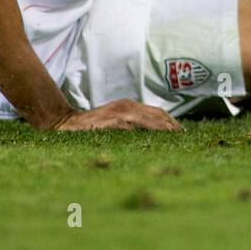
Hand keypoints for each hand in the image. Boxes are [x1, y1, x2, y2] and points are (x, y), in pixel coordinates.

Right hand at [54, 98, 183, 131]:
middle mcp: (127, 107)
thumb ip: (131, 124)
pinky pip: (132, 129)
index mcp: (129, 105)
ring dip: (163, 129)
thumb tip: (152, 135)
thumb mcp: (115, 120)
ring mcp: (119, 114)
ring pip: (148, 120)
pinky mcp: (111, 123)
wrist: (66, 123)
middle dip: (172, 127)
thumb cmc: (92, 125)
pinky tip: (153, 144)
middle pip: (157, 115)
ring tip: (175, 140)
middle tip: (184, 139)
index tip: (182, 133)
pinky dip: (144, 134)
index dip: (172, 122)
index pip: (158, 112)